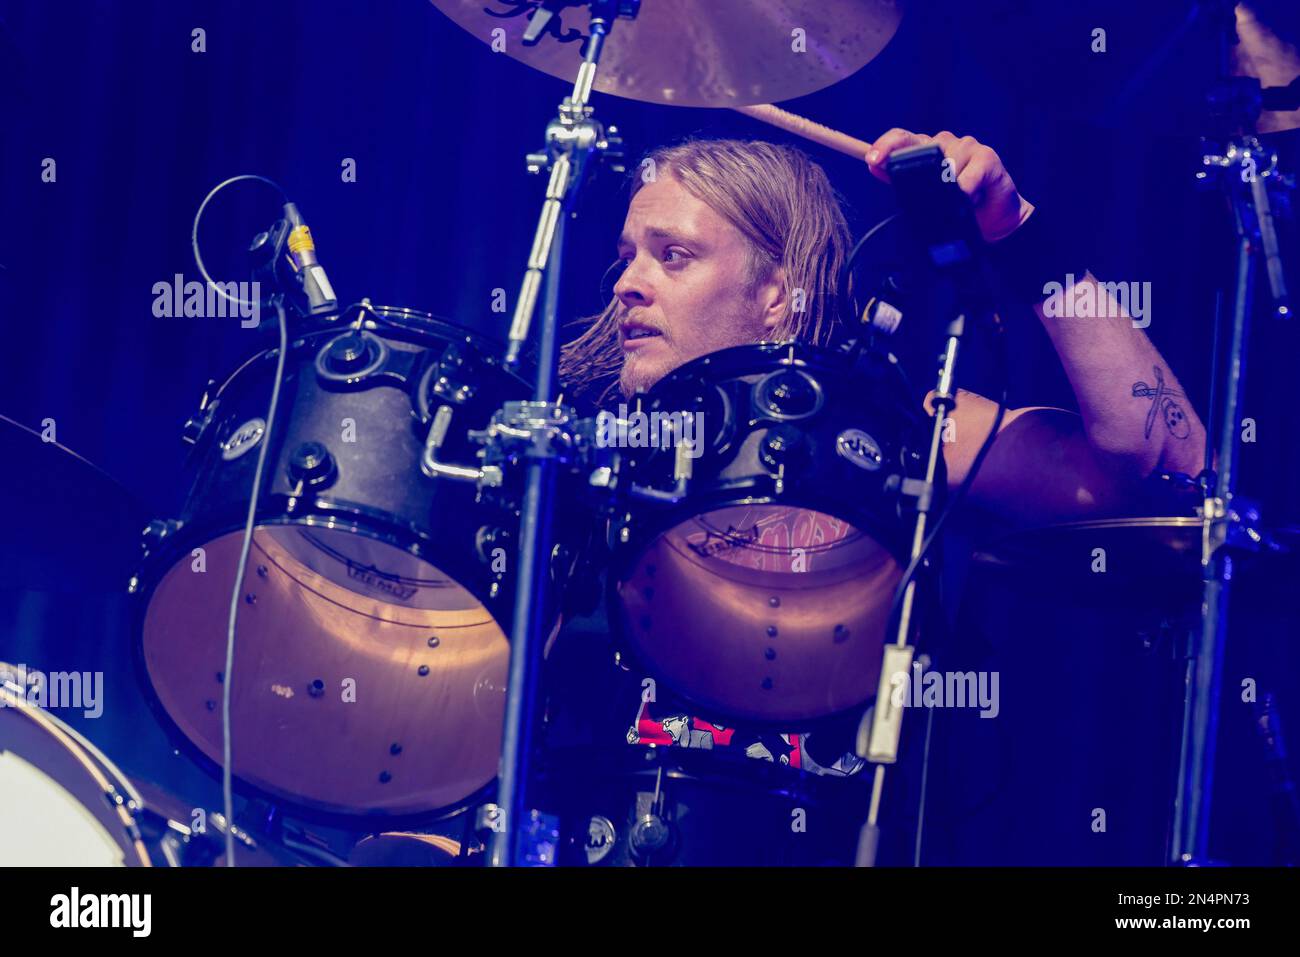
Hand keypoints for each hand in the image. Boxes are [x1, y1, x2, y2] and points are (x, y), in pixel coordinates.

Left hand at [864, 129, 1033, 242]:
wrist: (992, 218)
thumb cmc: (957, 205)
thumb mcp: (924, 197)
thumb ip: (901, 181)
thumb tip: (875, 168)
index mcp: (926, 150)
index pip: (902, 139)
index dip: (886, 145)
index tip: (872, 159)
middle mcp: (945, 144)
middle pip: (923, 145)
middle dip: (911, 164)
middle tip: (911, 186)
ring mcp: (967, 147)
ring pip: (947, 165)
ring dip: (947, 189)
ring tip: (955, 202)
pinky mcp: (987, 158)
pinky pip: (968, 176)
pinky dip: (965, 191)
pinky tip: (968, 200)